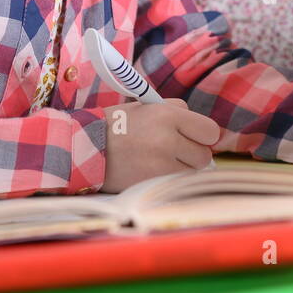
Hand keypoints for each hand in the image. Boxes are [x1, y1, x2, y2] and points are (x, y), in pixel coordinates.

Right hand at [101, 98, 219, 192]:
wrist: (82, 148)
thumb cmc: (117, 125)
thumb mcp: (147, 107)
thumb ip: (177, 113)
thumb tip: (206, 133)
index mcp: (167, 116)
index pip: (210, 131)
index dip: (203, 135)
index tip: (194, 137)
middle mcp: (167, 140)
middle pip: (204, 155)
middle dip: (192, 154)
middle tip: (174, 151)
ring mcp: (160, 165)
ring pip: (191, 173)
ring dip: (181, 169)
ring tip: (159, 161)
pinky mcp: (150, 184)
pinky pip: (175, 184)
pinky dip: (168, 180)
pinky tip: (152, 172)